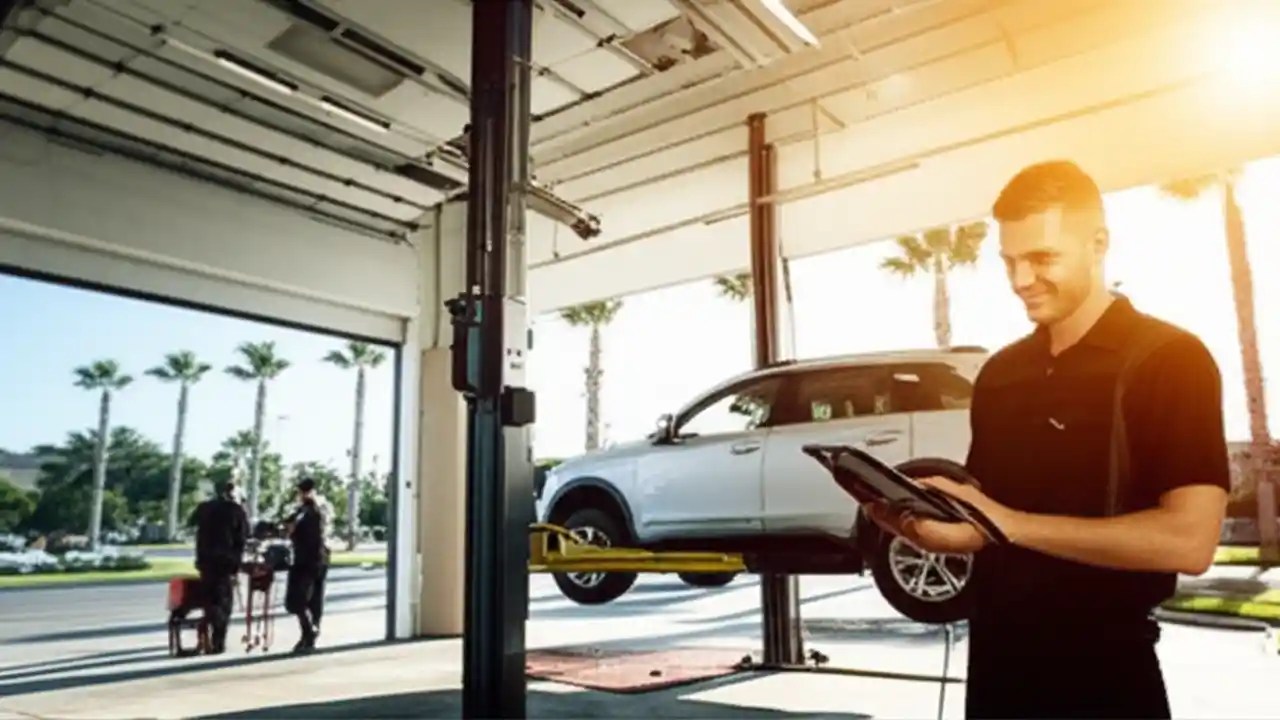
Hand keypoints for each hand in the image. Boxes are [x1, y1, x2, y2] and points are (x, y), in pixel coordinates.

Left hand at [863, 477, 1019, 554]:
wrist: (1001, 530)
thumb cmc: (984, 513)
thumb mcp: (958, 492)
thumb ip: (933, 486)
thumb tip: (915, 483)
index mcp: (932, 530)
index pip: (898, 521)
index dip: (882, 512)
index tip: (870, 502)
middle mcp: (929, 542)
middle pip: (897, 530)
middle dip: (881, 517)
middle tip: (868, 504)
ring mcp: (933, 547)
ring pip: (903, 535)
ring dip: (889, 523)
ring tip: (877, 510)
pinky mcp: (937, 546)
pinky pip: (913, 537)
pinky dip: (902, 528)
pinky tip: (897, 520)